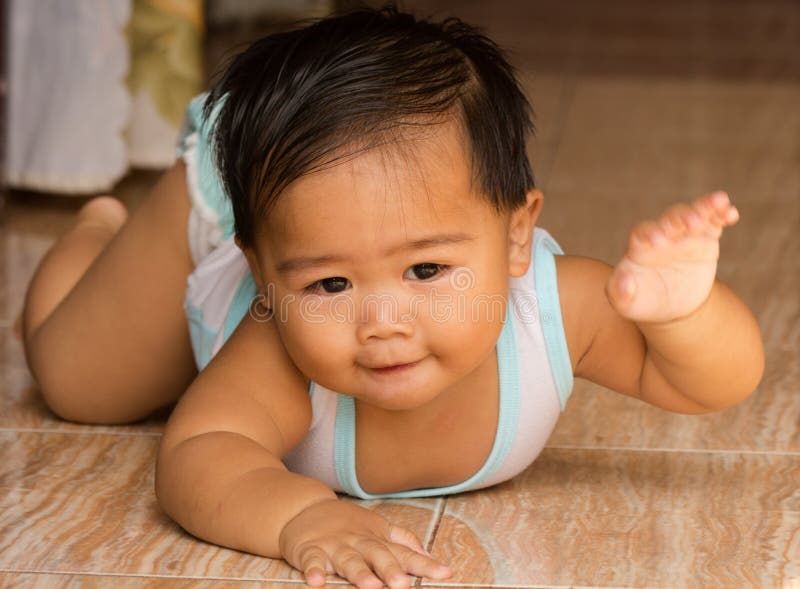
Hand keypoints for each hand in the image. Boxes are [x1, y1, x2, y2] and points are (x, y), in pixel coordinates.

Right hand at [278, 498, 451, 588]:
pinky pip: (312, 561)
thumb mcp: (377, 527)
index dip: (425, 564)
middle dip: (391, 570)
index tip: (445, 573)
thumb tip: (428, 554)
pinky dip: (314, 570)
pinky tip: (317, 582)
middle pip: (378, 556)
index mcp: (377, 540)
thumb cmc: (346, 524)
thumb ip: (403, 540)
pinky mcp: (309, 550)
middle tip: (404, 585)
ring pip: (348, 560)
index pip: (405, 553)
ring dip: (359, 573)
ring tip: (370, 586)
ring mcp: (334, 546)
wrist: (305, 508)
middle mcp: (359, 542)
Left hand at [606, 191, 739, 322]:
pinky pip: (714, 222)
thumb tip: (622, 281)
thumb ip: (620, 292)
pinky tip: (731, 213)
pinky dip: (722, 214)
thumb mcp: (627, 303)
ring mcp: (684, 234)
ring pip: (694, 213)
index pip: (643, 233)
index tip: (658, 242)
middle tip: (692, 224)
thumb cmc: (643, 301)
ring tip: (719, 202)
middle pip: (671, 219)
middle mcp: (662, 233)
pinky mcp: (705, 238)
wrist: (670, 307)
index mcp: (639, 246)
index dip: (650, 234)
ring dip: (704, 207)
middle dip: (681, 219)